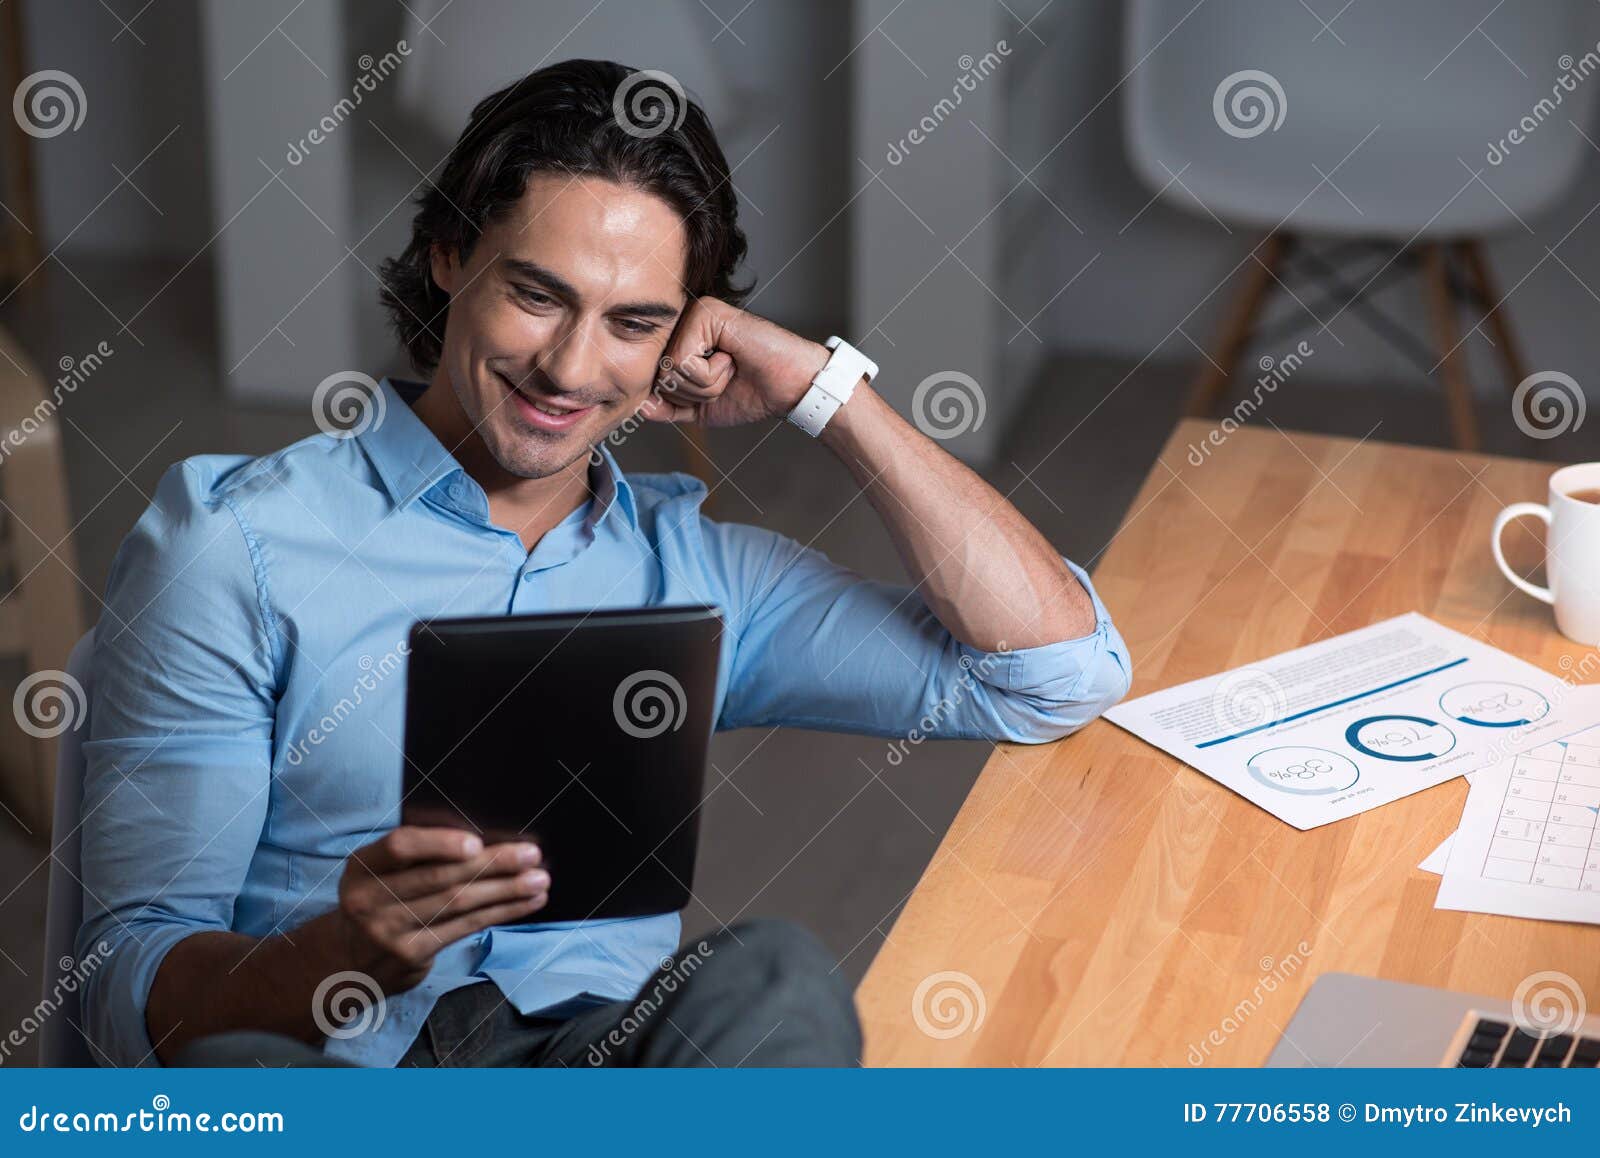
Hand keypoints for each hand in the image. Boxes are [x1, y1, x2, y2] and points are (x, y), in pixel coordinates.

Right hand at [331, 826, 548, 993]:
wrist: (347, 962)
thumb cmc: (379, 901)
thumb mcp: (378, 874)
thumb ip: (414, 857)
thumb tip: (485, 838)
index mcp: (363, 867)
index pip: (400, 847)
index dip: (438, 843)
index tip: (477, 841)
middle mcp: (371, 899)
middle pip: (441, 878)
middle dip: (492, 864)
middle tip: (531, 854)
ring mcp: (391, 931)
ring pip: (459, 904)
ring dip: (506, 890)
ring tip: (539, 879)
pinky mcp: (413, 955)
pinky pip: (465, 927)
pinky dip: (501, 912)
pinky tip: (526, 903)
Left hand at [642, 297, 832, 427]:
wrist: (791, 387)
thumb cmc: (753, 393)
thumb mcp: (701, 408)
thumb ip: (669, 407)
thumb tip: (638, 407)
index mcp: (681, 341)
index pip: (655, 379)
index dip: (683, 398)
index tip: (718, 388)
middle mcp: (684, 323)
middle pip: (659, 376)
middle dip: (694, 393)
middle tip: (727, 378)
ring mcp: (694, 314)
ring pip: (669, 370)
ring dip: (705, 385)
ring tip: (732, 368)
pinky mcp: (705, 313)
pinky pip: (683, 361)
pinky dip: (711, 374)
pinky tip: (733, 359)